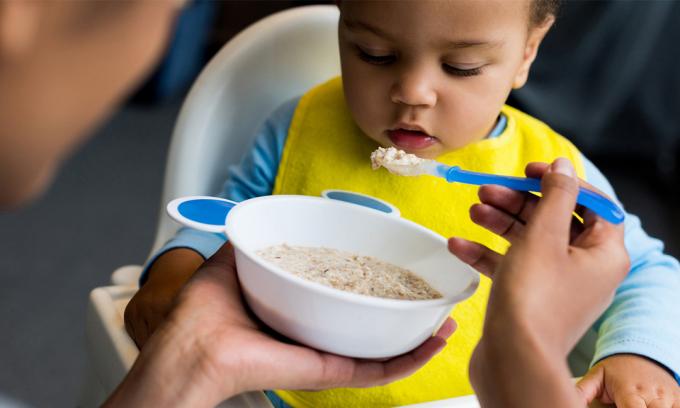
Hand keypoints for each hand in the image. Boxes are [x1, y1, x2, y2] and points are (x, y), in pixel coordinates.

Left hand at [106, 242, 455, 406]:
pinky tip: (434, 340)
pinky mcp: (328, 371)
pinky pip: (377, 369)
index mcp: (299, 309)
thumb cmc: (203, 313)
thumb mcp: (236, 260)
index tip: (400, 270)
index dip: (375, 286)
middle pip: (371, 326)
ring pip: (384, 350)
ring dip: (420, 336)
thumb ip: (255, 238)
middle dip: (406, 313)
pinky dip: (411, 357)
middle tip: (434, 297)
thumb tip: (265, 214)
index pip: (345, 298)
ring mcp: (326, 355)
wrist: (190, 349)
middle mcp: (316, 334)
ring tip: (447, 319)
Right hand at [449, 159, 629, 353]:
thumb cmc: (534, 298)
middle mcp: (584, 268)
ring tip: (473, 210)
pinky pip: (510, 266)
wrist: (513, 360)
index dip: (560, 181)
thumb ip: (555, 195)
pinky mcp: (529, 299)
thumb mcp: (544, 235)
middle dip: (518, 202)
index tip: (530, 170)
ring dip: (499, 222)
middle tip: (488, 191)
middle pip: (553, 219)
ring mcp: (555, 285)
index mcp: (603, 253)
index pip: (591, 203)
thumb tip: (562, 166)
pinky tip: (458, 245)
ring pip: (528, 241)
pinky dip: (487, 253)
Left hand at [577, 354, 679, 406]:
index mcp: (629, 389)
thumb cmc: (617, 369)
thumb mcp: (597, 375)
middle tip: (625, 407)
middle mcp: (652, 393)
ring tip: (638, 405)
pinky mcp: (679, 398)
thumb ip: (583, 390)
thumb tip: (568, 399)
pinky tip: (658, 406)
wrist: (642, 354)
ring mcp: (668, 397)